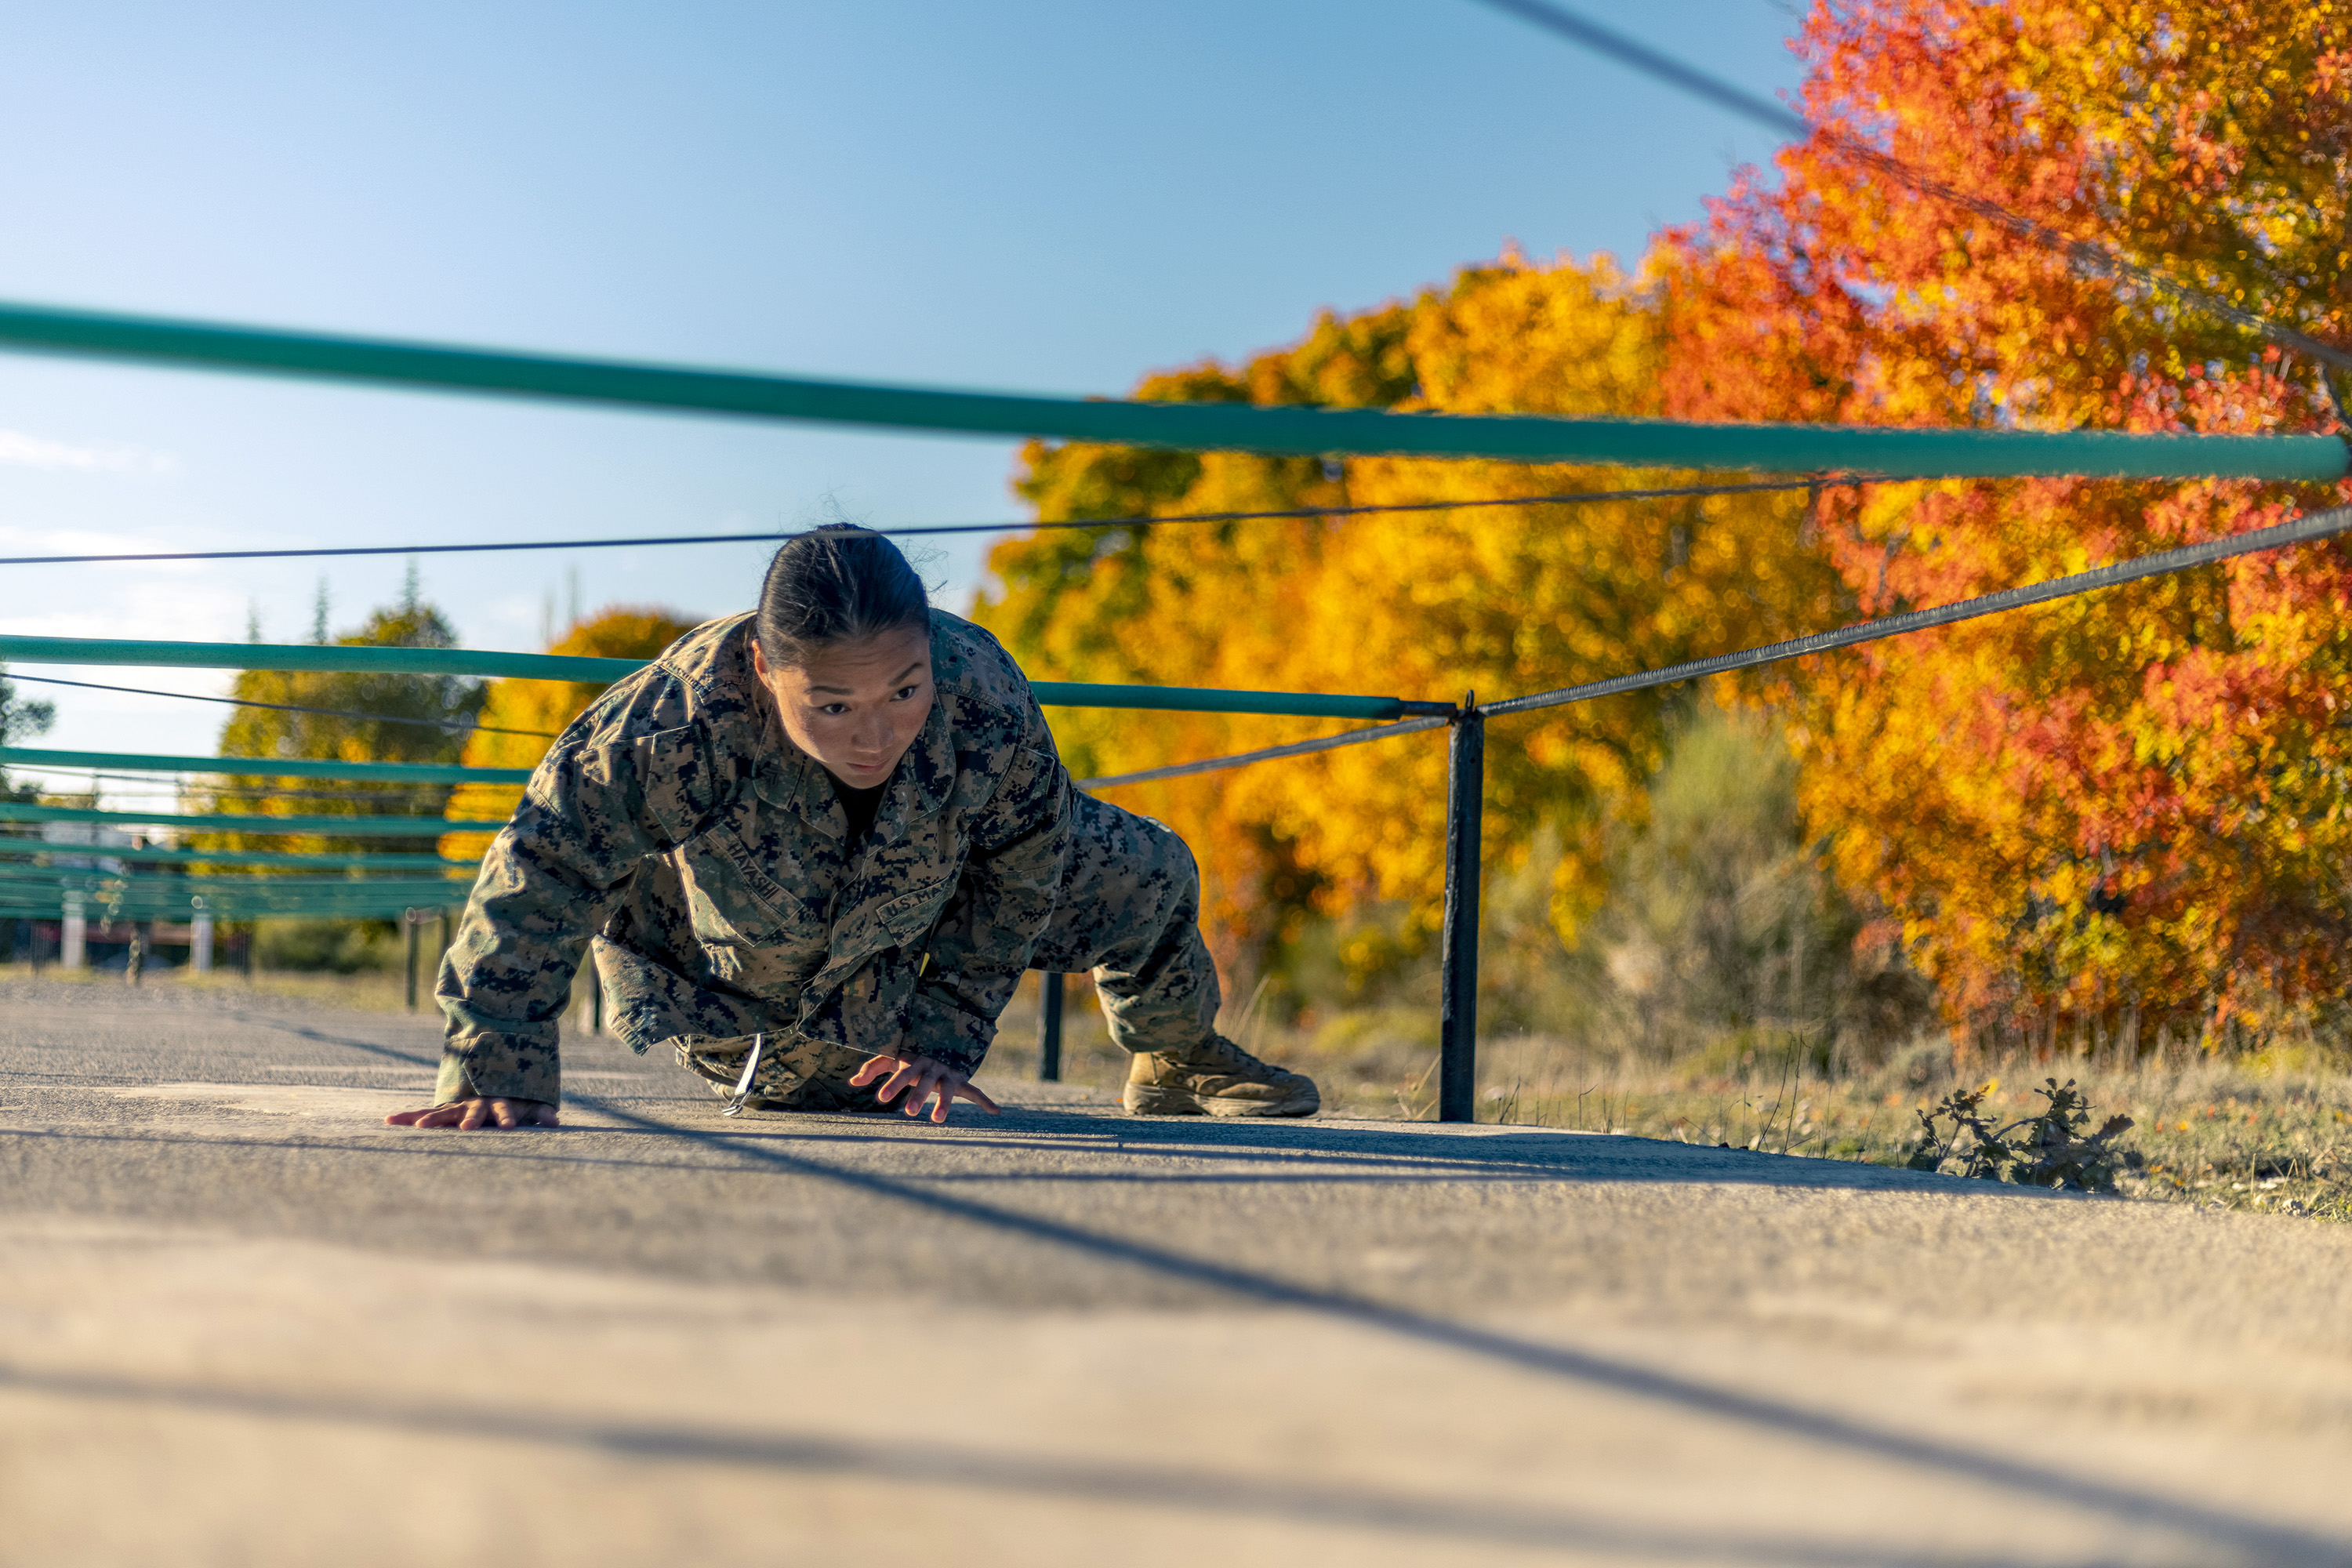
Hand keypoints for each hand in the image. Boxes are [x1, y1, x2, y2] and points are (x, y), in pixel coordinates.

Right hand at [385, 1097, 559, 1129]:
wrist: (494, 1082)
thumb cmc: (516, 1103)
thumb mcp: (531, 1107)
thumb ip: (542, 1113)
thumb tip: (555, 1123)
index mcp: (500, 1104)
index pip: (505, 1111)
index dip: (507, 1118)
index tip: (509, 1127)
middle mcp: (477, 1104)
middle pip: (474, 1111)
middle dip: (470, 1119)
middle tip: (467, 1129)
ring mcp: (459, 1107)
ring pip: (444, 1112)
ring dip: (433, 1119)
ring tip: (419, 1126)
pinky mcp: (444, 1111)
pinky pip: (423, 1113)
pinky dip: (407, 1116)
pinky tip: (389, 1121)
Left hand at [849, 1052, 1001, 1123]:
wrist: (939, 1040)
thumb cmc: (910, 1053)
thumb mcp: (892, 1057)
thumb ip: (873, 1067)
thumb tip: (852, 1081)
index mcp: (914, 1061)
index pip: (901, 1073)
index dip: (893, 1085)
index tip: (881, 1099)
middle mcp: (932, 1067)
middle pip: (925, 1082)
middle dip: (918, 1096)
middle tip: (908, 1112)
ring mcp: (948, 1074)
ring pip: (948, 1089)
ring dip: (944, 1103)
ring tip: (937, 1121)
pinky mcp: (961, 1081)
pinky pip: (975, 1092)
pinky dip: (986, 1101)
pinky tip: (996, 1112)